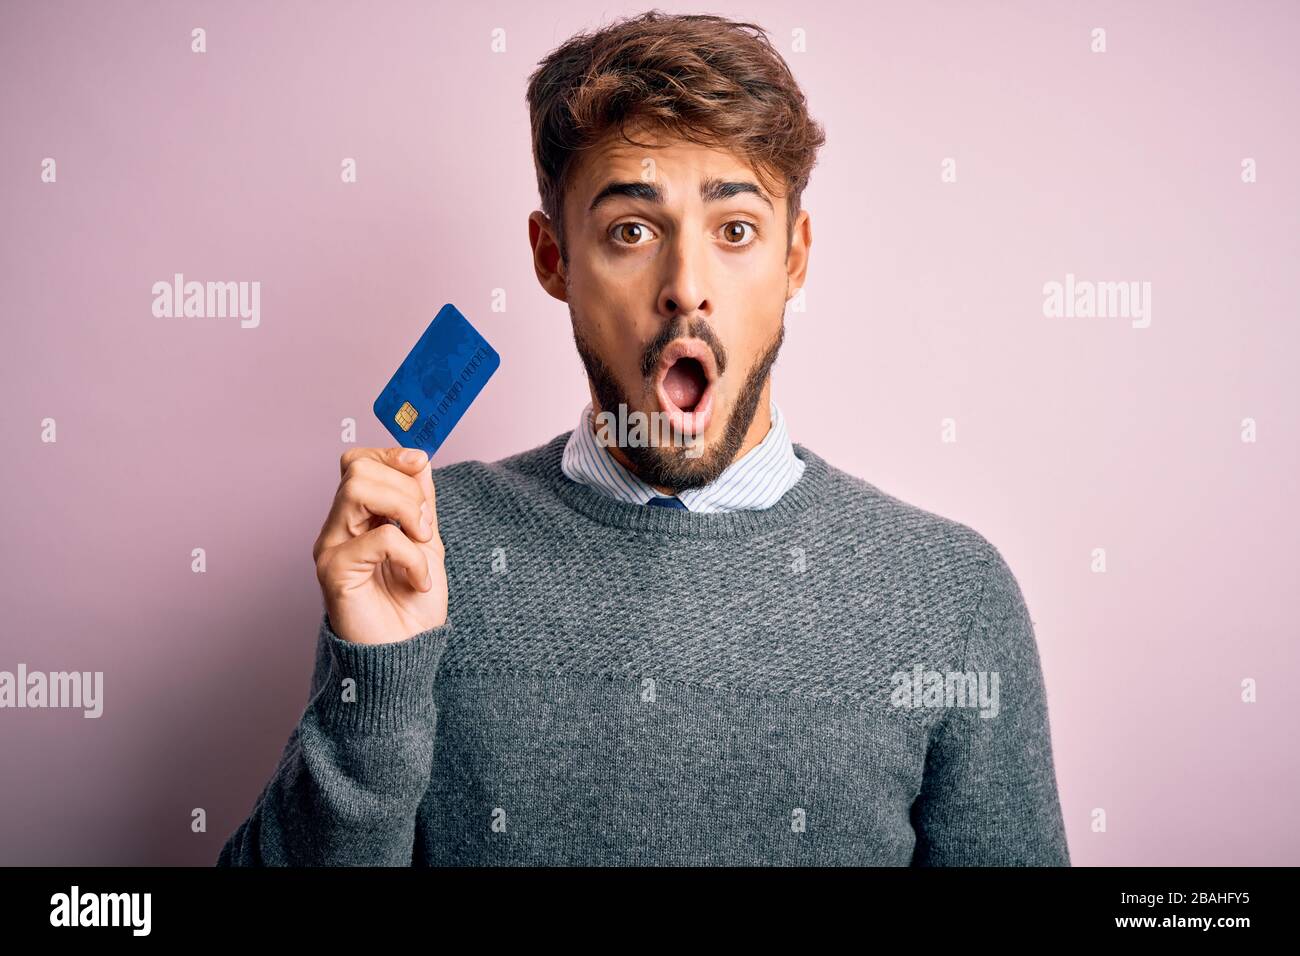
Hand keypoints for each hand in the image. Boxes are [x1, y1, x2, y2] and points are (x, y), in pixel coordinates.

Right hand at [312, 447, 445, 644]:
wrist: (406, 654)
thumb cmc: (413, 605)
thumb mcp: (427, 543)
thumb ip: (420, 502)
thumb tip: (419, 459)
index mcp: (357, 518)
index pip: (357, 462)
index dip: (390, 455)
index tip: (419, 463)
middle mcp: (337, 528)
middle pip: (357, 468)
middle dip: (404, 488)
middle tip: (424, 526)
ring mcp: (330, 548)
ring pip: (358, 489)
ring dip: (405, 510)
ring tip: (422, 543)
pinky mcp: (333, 571)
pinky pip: (379, 539)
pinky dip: (411, 555)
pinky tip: (418, 580)